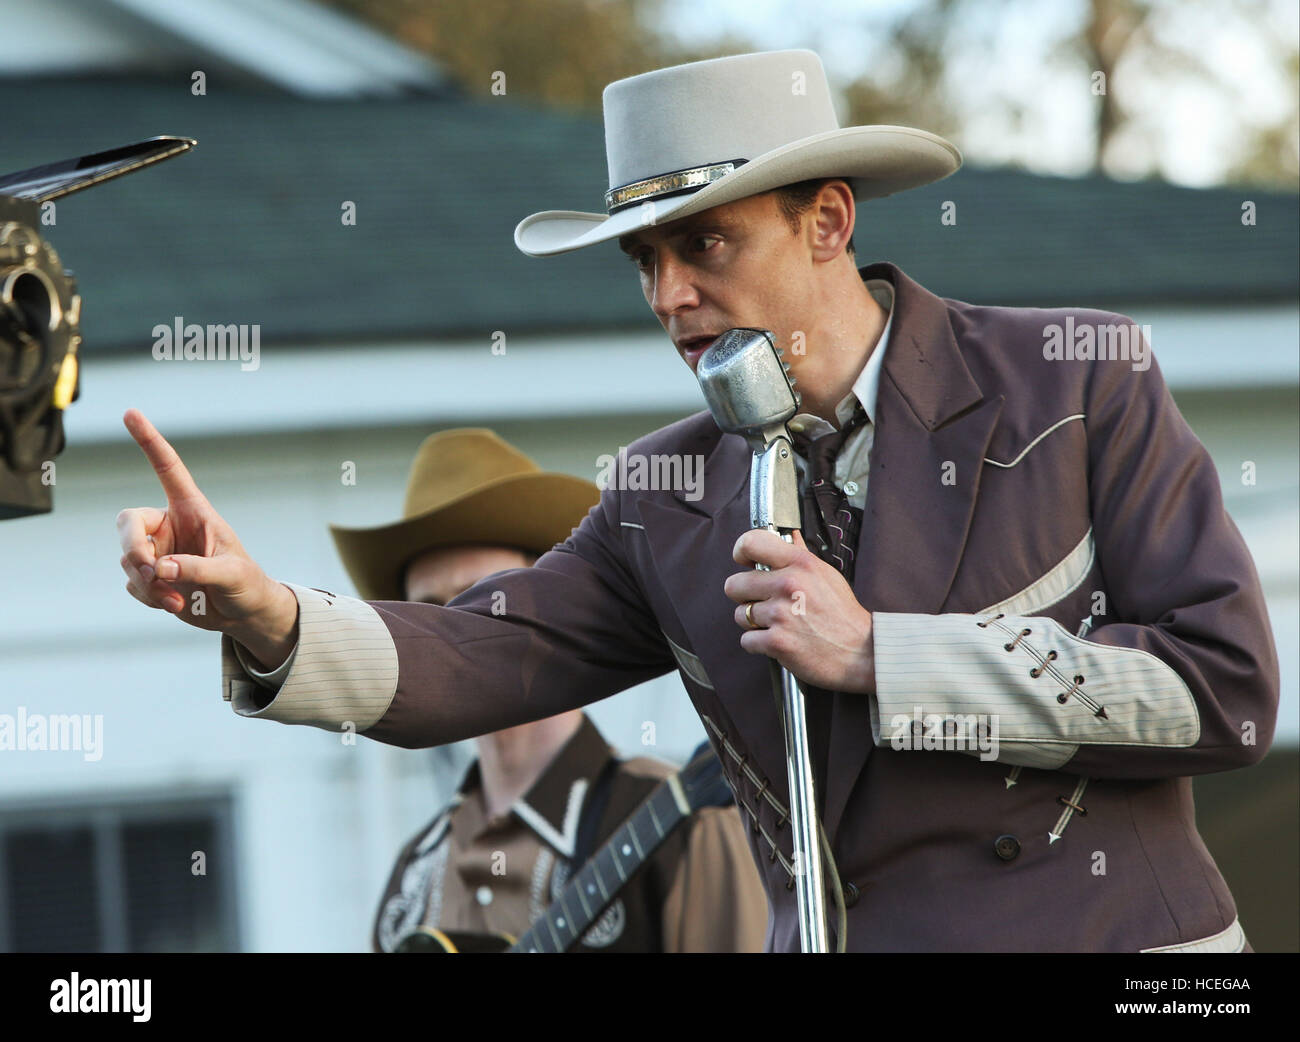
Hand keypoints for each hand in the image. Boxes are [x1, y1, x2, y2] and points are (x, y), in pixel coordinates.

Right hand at [116, 408, 296, 667]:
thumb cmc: (247, 584)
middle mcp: (169, 526)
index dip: (149, 441)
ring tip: (177, 599)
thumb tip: (160, 568)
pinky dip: (148, 597)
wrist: (244, 615)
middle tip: (152, 572)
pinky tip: (174, 604)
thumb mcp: (231, 574)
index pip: (168, 469)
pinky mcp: (151, 577)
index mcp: (193, 510)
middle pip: (128, 523)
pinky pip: (132, 583)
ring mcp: (158, 552)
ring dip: (147, 582)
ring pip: (127, 559)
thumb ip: (197, 569)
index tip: (130, 413)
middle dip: (132, 548)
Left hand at [723, 529, 874, 693]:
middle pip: (734, 584)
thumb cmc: (843, 615)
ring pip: (740, 614)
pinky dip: (758, 644)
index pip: (751, 543)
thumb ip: (801, 555)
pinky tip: (778, 640)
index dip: (741, 552)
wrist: (861, 652)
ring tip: (778, 624)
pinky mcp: (777, 642)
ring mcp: (781, 614)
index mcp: (800, 563)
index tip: (744, 561)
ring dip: (753, 622)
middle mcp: (788, 585)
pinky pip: (746, 640)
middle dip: (744, 596)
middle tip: (762, 602)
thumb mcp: (827, 575)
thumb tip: (789, 536)